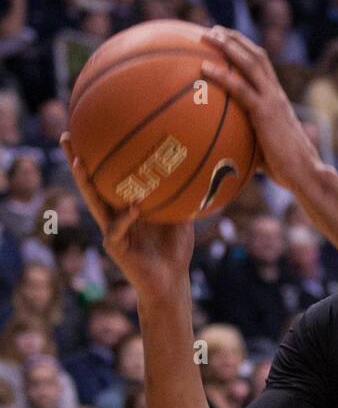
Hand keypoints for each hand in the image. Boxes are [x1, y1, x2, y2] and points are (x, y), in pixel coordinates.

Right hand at [60, 135, 193, 303]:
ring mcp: (111, 228)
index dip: (96, 155)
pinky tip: (134, 208)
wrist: (172, 280)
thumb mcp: (182, 213)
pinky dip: (126, 217)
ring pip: (93, 202)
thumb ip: (184, 192)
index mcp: (125, 203)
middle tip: (66, 136)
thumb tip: (201, 162)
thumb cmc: (176, 247)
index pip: (107, 175)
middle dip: (76, 159)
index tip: (88, 128)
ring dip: (84, 183)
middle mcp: (112, 213)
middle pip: (90, 182)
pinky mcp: (115, 246)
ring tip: (79, 162)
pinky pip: (116, 228)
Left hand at [199, 28, 320, 193]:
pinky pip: (240, 88)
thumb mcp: (262, 148)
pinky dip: (222, 75)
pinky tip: (203, 68)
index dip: (244, 49)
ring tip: (207, 36)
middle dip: (235, 39)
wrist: (304, 172)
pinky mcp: (265, 112)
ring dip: (228, 46)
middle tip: (213, 30)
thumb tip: (223, 148)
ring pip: (250, 63)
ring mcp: (272, 100)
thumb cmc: (284, 168)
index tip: (226, 40)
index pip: (262, 65)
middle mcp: (276, 94)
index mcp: (276, 99)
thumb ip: (246, 140)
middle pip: (256, 56)